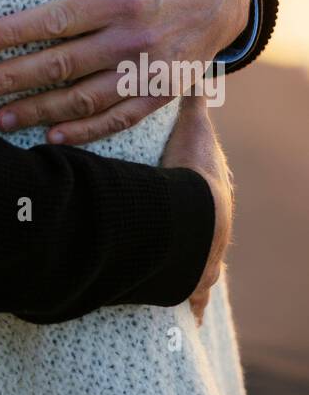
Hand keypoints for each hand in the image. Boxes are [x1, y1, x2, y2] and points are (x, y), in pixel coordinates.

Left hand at [0, 0, 250, 144]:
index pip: (57, 20)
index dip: (14, 33)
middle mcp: (134, 39)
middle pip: (62, 65)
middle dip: (12, 79)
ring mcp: (148, 71)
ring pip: (85, 99)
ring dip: (39, 112)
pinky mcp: (160, 93)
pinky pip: (119, 119)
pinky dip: (86, 131)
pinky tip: (51, 138)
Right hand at [160, 95, 232, 326]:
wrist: (194, 212)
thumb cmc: (193, 172)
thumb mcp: (192, 131)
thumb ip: (191, 103)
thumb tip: (195, 71)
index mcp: (215, 203)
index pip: (212, 205)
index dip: (202, 205)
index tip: (194, 207)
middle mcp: (214, 238)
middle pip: (210, 246)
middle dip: (199, 249)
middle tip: (183, 249)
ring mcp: (203, 264)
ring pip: (202, 277)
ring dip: (194, 281)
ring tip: (179, 286)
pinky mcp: (191, 285)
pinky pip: (191, 303)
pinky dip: (190, 311)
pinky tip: (188, 323)